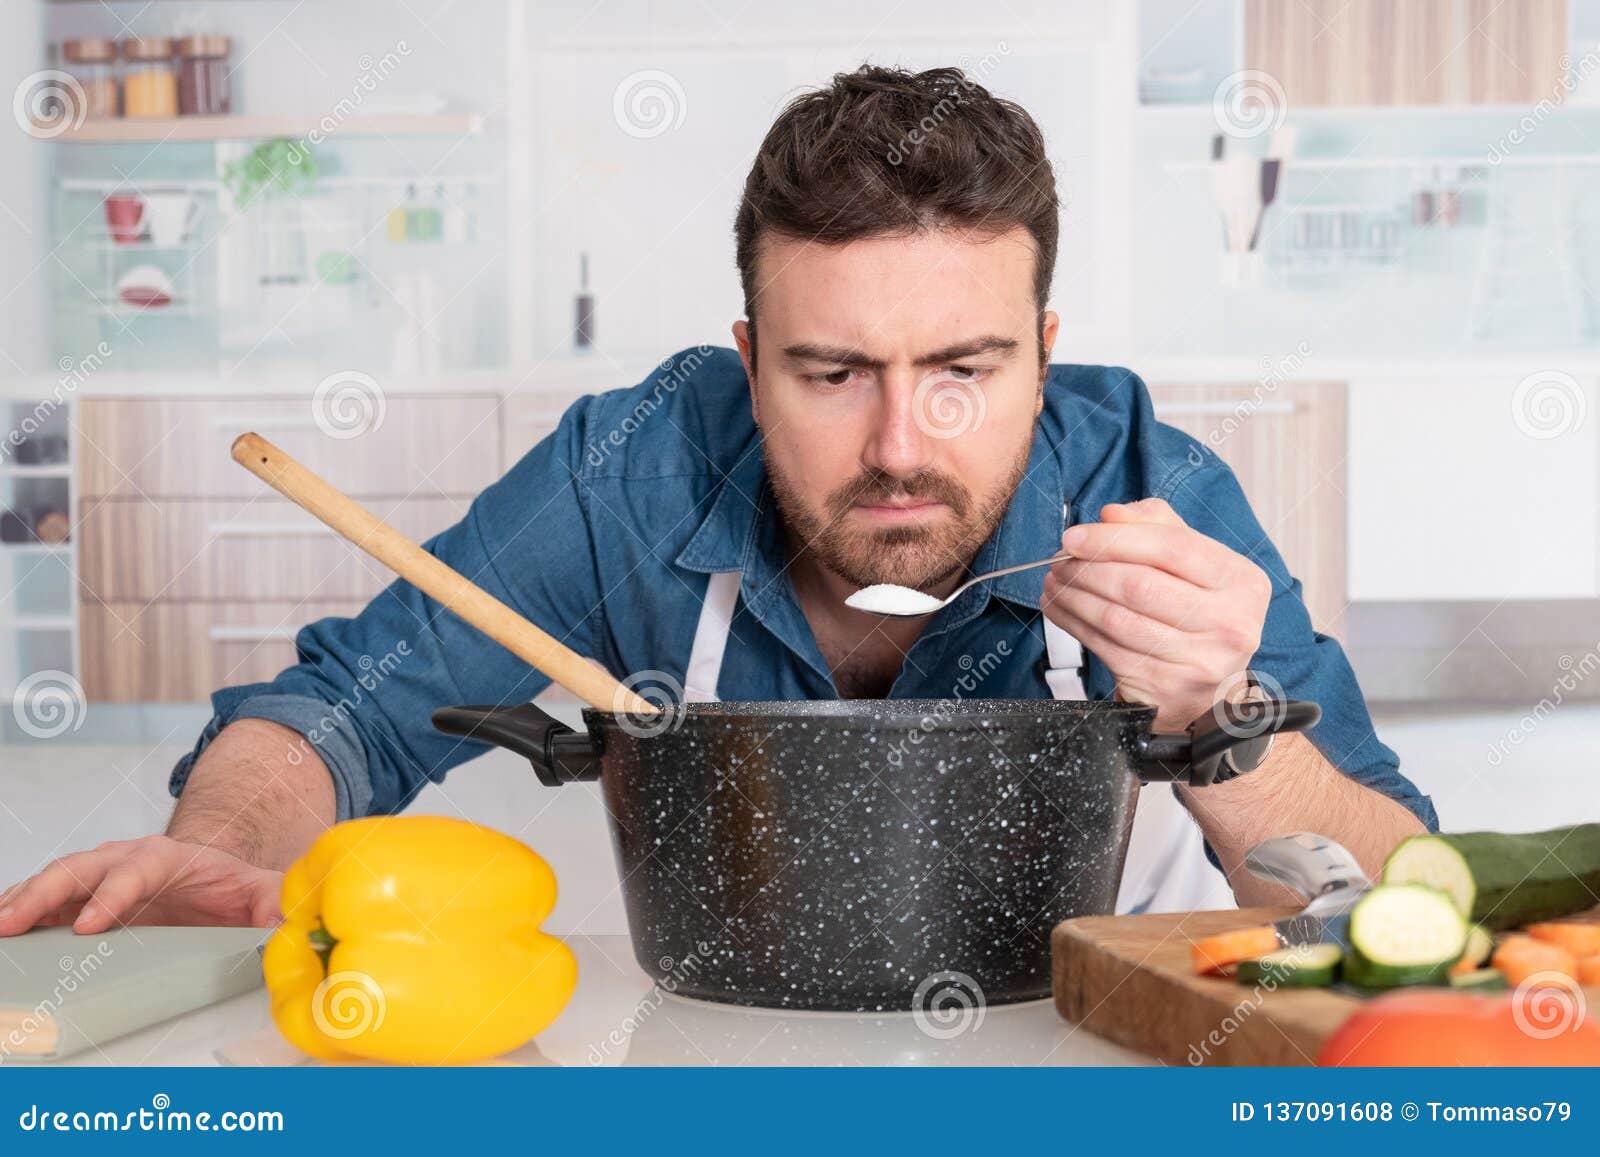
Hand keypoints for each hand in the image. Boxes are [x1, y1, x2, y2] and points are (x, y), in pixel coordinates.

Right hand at [0, 836, 282, 936]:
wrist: (220, 886)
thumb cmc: (237, 891)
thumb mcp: (265, 895)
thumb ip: (277, 906)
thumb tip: (293, 922)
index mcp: (169, 857)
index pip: (135, 870)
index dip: (112, 896)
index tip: (88, 927)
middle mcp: (127, 861)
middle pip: (82, 868)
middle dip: (46, 893)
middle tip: (12, 924)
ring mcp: (101, 880)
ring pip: (55, 882)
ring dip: (22, 901)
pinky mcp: (83, 902)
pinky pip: (45, 905)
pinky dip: (21, 913)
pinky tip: (3, 930)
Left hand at [1041, 498, 1272, 729]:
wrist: (1207, 687)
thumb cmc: (1195, 613)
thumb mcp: (1189, 564)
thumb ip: (1156, 527)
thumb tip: (1111, 515)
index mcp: (1240, 581)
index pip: (1171, 547)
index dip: (1114, 539)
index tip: (1073, 537)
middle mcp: (1229, 623)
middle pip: (1139, 585)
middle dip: (1087, 570)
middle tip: (1059, 562)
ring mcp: (1199, 661)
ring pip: (1117, 619)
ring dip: (1074, 598)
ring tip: (1054, 583)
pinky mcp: (1166, 687)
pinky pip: (1107, 649)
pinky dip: (1075, 625)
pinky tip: (1061, 610)